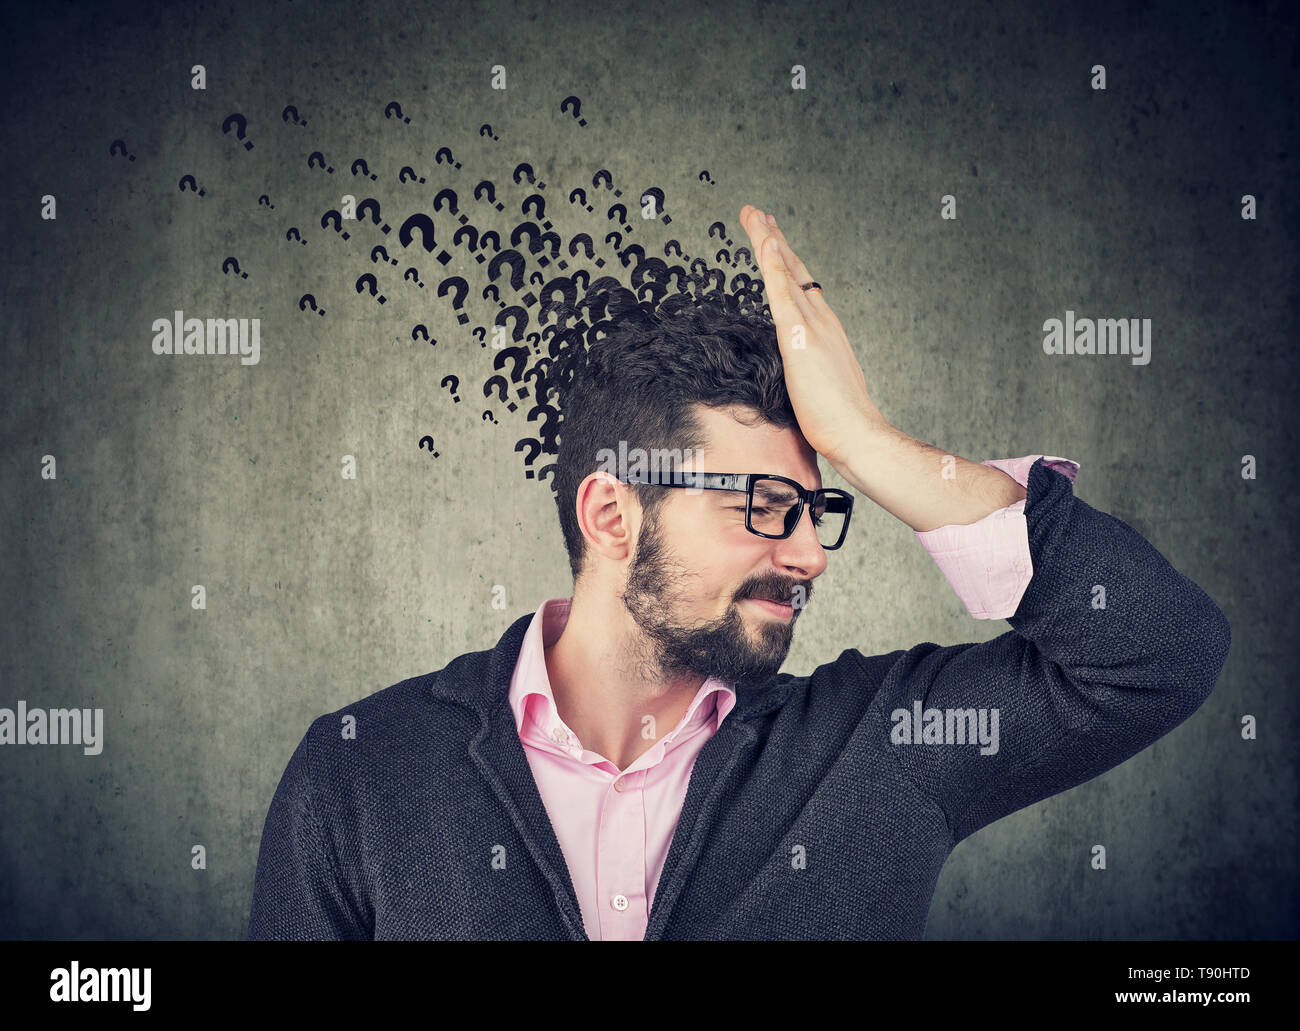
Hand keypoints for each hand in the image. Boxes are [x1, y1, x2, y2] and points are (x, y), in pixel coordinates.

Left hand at [738, 205, 886, 467]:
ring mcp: (812, 327)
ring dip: (769, 241)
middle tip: (756, 213)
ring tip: (753, 215)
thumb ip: (805, 375)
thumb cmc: (838, 422)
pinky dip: (775, 265)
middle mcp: (821, 321)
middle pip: (794, 270)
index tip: (772, 241)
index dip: (785, 264)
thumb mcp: (816, 390)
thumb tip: (794, 379)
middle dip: (774, 240)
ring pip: (787, 272)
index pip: (801, 289)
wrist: (857, 435)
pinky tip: (767, 244)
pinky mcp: (799, 338)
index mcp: (824, 332)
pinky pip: (783, 293)